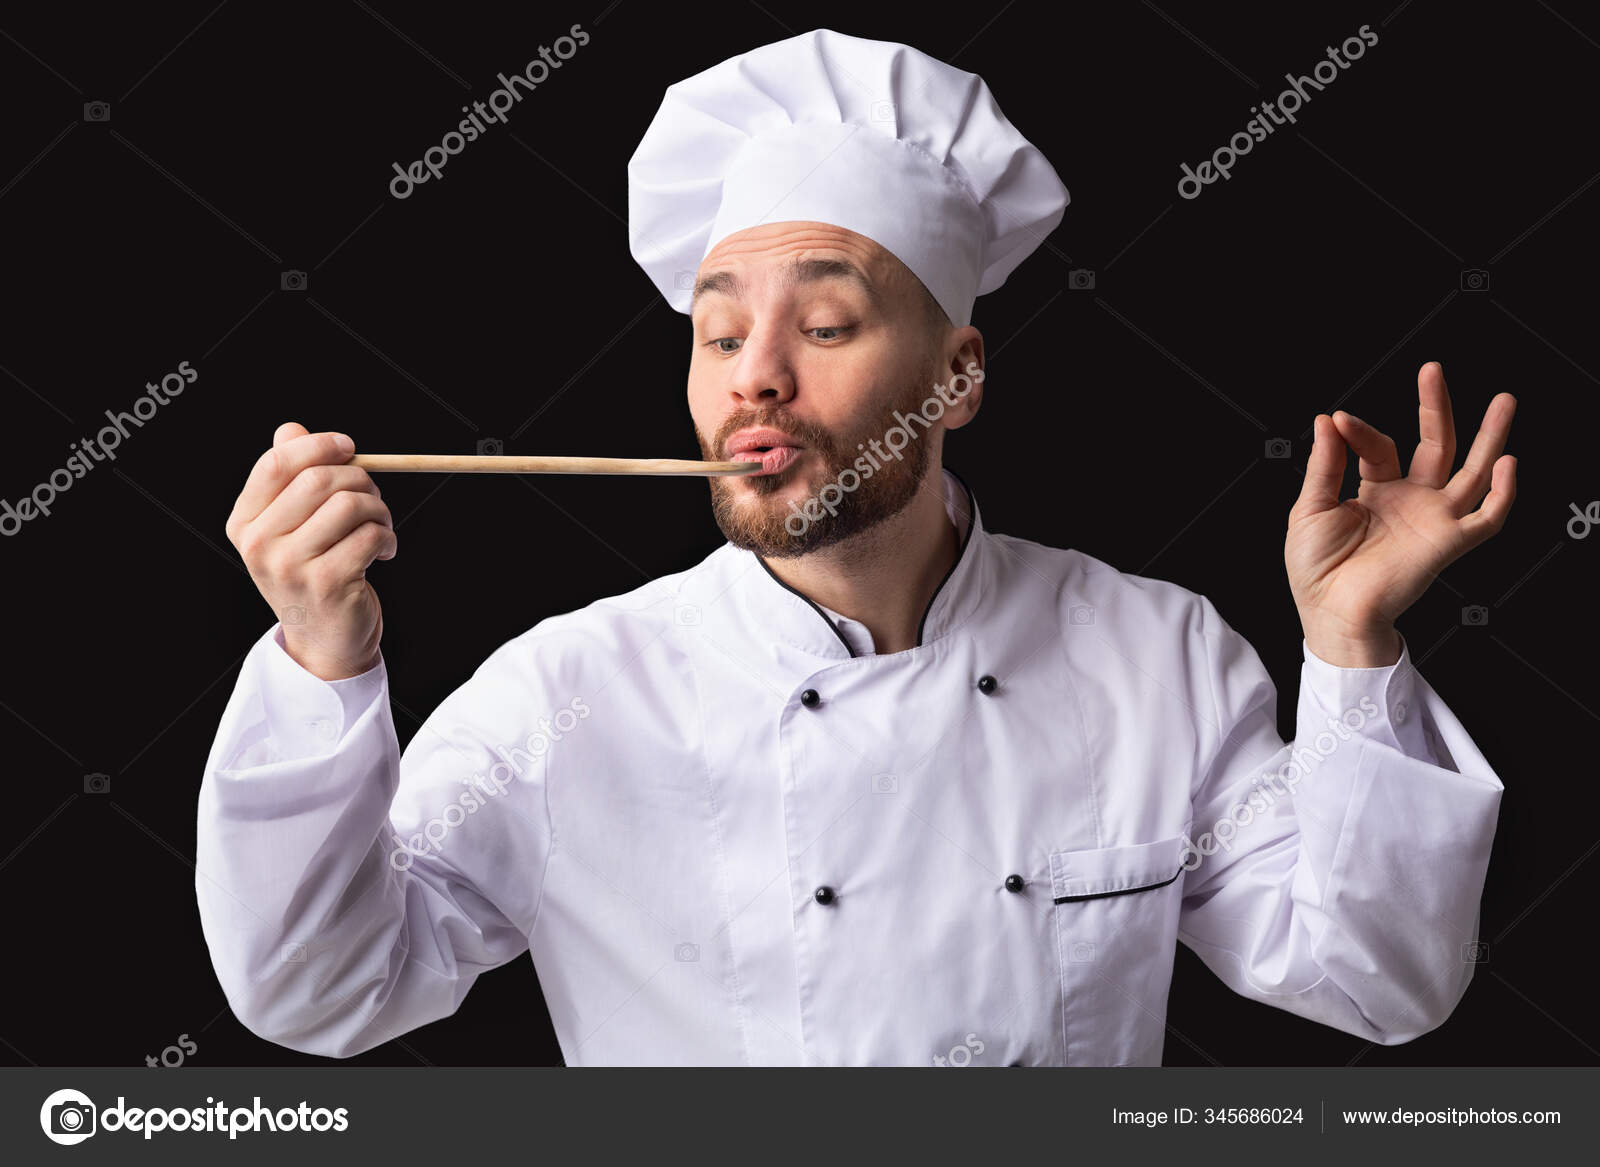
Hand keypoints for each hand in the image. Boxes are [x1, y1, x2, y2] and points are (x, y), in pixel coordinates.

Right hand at [224, 423, 395, 679]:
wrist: (326, 638)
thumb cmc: (314, 571)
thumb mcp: (293, 526)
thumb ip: (290, 477)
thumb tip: (290, 429)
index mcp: (245, 523)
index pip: (276, 463)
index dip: (317, 446)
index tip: (349, 447)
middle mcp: (260, 545)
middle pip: (319, 480)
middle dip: (360, 479)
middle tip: (373, 497)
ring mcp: (290, 567)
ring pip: (350, 505)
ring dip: (379, 510)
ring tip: (380, 526)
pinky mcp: (327, 583)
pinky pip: (370, 535)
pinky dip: (387, 538)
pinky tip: (383, 552)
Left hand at [1285, 362, 1516, 666]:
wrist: (1329, 612)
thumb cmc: (1316, 571)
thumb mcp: (1310, 508)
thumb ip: (1325, 465)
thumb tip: (1327, 420)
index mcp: (1375, 492)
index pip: (1380, 447)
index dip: (1361, 431)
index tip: (1338, 420)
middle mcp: (1409, 501)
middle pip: (1435, 445)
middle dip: (1436, 408)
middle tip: (1432, 370)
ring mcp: (1431, 519)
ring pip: (1470, 471)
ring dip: (1489, 437)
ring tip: (1503, 401)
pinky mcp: (1447, 543)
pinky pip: (1486, 519)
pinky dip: (1502, 494)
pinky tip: (1506, 464)